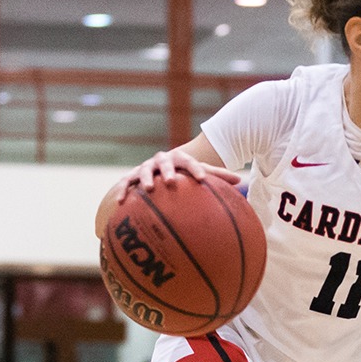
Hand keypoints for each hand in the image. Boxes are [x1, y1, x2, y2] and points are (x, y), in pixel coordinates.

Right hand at [117, 147, 244, 202]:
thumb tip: (239, 181)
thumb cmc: (186, 172)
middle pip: (164, 163)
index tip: (201, 179)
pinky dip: (123, 191)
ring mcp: (146, 168)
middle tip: (171, 181)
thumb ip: (218, 176)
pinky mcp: (132, 177)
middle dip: (167, 171)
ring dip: (145, 179)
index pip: (190, 161)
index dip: (196, 169)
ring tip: (149, 189)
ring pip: (144, 171)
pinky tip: (121, 202)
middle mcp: (162, 161)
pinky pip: (126, 183)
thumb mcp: (201, 172)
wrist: (164, 166)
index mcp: (180, 158)